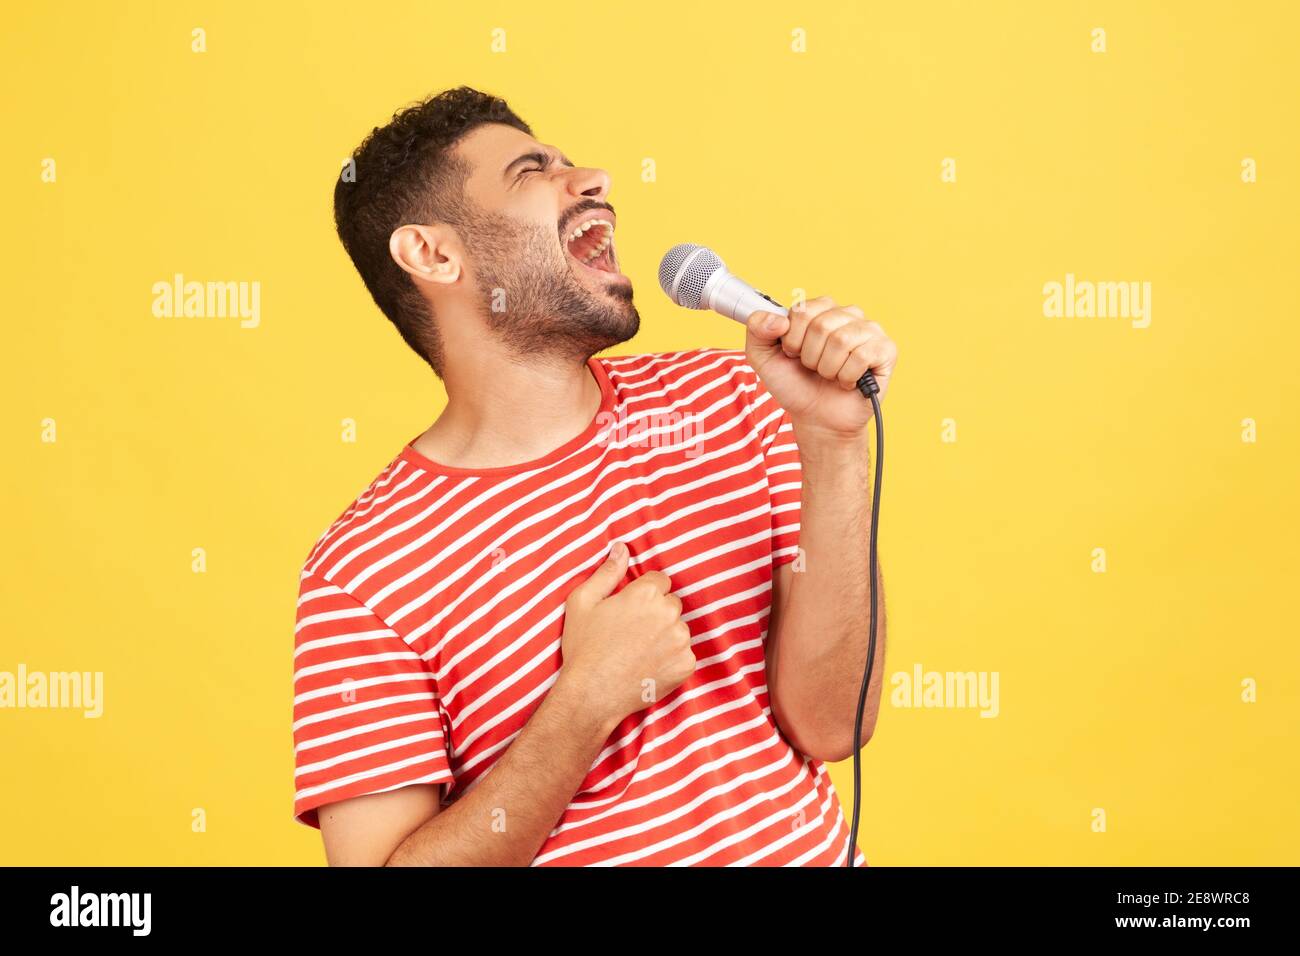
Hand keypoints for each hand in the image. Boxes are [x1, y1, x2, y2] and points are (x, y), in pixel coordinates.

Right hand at [557, 542, 695, 731]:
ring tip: (639, 652)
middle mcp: (668, 613)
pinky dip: (671, 660)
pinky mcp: (686, 665)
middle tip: (632, 633)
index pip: (660, 581)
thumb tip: (621, 548)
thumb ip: (607, 572)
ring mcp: (680, 640)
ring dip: (666, 636)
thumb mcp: (582, 602)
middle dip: (657, 614)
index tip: (631, 611)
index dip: (644, 594)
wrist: (592, 695)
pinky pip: (684, 654)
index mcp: (646, 593)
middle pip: (671, 604)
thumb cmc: (584, 647)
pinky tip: (649, 666)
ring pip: (679, 629)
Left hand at [744, 296, 897, 439]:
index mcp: (820, 309)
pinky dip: (847, 377)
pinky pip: (862, 356)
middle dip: (810, 357)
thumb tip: (778, 319)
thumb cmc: (795, 384)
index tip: (793, 354)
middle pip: (821, 326)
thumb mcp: (763, 358)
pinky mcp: (886, 350)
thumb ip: (756, 330)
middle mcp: (847, 314)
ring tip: (830, 375)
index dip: (792, 340)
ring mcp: (869, 330)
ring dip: (828, 368)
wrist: (817, 418)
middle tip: (814, 368)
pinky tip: (848, 381)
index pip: (802, 310)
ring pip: (841, 340)